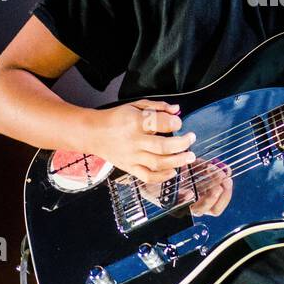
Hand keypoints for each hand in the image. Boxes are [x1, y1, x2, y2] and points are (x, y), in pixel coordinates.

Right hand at [83, 100, 232, 215]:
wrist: (92, 133)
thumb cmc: (115, 118)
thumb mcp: (134, 105)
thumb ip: (157, 106)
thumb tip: (177, 110)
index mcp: (135, 122)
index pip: (158, 123)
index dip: (173, 122)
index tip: (179, 121)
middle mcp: (134, 141)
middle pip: (162, 147)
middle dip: (182, 144)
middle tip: (191, 139)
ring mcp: (132, 157)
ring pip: (158, 163)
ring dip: (178, 161)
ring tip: (189, 156)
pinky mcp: (129, 168)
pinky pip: (147, 176)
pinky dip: (162, 177)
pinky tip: (173, 172)